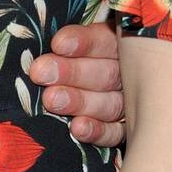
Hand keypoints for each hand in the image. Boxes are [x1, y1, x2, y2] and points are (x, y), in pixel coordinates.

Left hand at [29, 23, 123, 148]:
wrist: (96, 91)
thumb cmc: (70, 54)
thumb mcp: (72, 40)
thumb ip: (65, 38)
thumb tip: (48, 39)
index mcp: (117, 44)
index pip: (104, 40)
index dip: (82, 42)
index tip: (57, 44)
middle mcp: (127, 74)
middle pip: (106, 74)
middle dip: (71, 73)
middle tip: (40, 73)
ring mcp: (131, 104)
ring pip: (110, 104)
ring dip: (79, 102)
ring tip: (50, 100)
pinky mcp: (128, 130)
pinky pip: (116, 133)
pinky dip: (98, 132)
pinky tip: (77, 128)